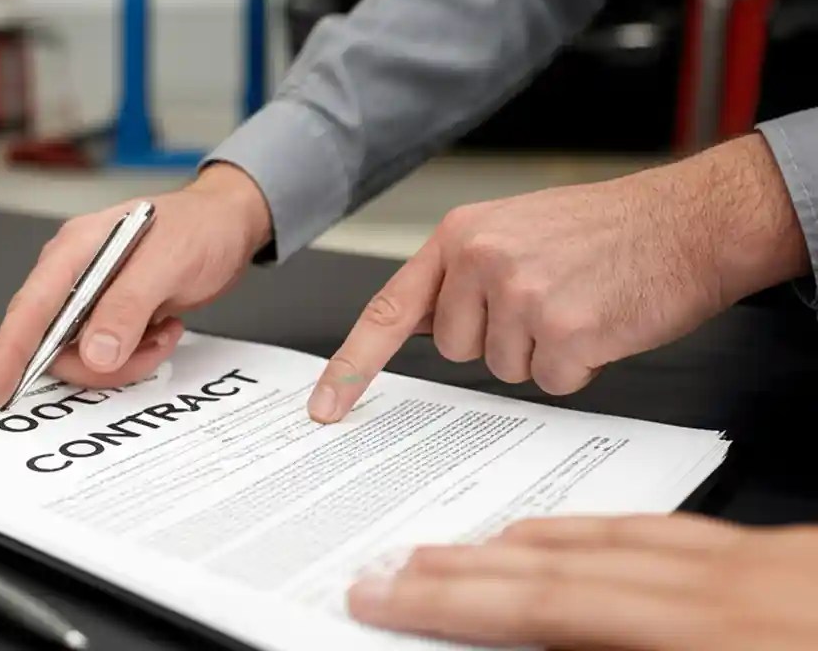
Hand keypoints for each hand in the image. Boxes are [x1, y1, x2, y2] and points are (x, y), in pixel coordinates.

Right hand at [0, 163, 272, 409]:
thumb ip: (127, 306)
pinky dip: (134, 356)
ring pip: (83, 356)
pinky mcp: (109, 313)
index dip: (7, 355)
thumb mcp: (167, 263)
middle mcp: (74, 273)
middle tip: (142, 352)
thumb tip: (94, 351)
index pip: (28, 310)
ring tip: (160, 334)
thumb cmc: (199, 227)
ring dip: (124, 360)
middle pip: (53, 343)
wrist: (228, 224)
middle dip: (95, 364)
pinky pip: (104, 354)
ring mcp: (90, 296)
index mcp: (74, 250)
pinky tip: (161, 330)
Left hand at [308, 133, 808, 422]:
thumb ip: (460, 273)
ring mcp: (521, 295)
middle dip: (499, 339)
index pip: (389, 309)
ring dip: (543, 351)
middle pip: (456, 349)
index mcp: (459, 234)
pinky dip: (579, 366)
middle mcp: (481, 260)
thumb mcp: (513, 228)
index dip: (353, 365)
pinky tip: (601, 322)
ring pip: (504, 369)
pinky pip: (551, 381)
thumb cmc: (605, 228)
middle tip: (548, 299)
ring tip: (579, 302)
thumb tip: (415, 323)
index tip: (325, 409)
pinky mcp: (566, 331)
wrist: (687, 220)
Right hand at [347, 514, 817, 648]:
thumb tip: (551, 639)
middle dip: (467, 568)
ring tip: (461, 548)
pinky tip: (582, 538)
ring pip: (617, 540)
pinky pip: (670, 534)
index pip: (558, 608)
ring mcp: (761, 566)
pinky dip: (603, 533)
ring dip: (525, 543)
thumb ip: (638, 650)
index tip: (394, 594)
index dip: (461, 602)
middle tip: (396, 565)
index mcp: (725, 634)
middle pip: (570, 567)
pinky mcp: (786, 559)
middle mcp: (733, 587)